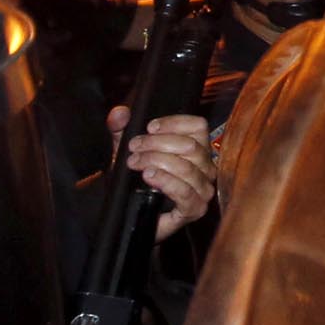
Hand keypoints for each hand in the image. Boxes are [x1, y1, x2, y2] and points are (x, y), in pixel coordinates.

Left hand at [106, 105, 216, 241]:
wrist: (129, 213)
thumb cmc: (134, 179)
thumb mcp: (124, 148)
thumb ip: (119, 128)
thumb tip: (119, 112)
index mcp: (196, 148)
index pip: (199, 126)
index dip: (174, 123)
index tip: (149, 128)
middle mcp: (205, 167)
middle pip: (190, 146)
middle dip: (157, 145)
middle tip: (134, 149)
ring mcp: (203, 189)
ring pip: (187, 168)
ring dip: (157, 162)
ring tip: (135, 163)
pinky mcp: (195, 209)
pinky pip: (185, 192)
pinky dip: (166, 182)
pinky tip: (149, 177)